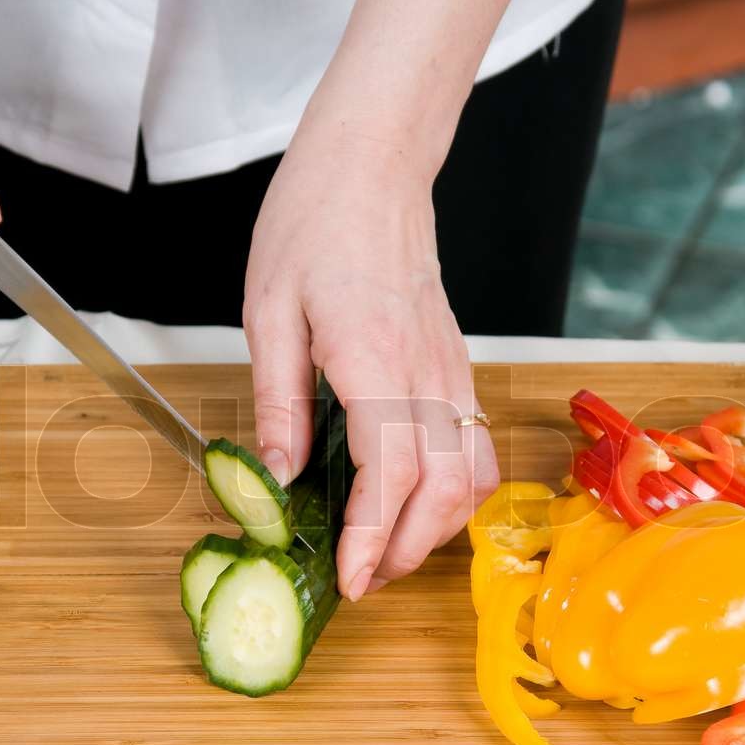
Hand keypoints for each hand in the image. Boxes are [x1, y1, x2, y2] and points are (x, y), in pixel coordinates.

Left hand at [244, 128, 498, 597]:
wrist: (372, 165)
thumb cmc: (315, 222)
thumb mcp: (269, 311)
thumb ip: (277, 401)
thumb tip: (278, 476)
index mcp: (375, 357)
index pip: (390, 474)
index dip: (371, 537)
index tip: (345, 576)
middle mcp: (428, 370)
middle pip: (445, 490)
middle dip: (406, 549)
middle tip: (359, 579)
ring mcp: (452, 368)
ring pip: (473, 475)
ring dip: (437, 527)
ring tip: (385, 550)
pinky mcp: (457, 364)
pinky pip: (475, 444)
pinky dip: (454, 491)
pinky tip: (414, 500)